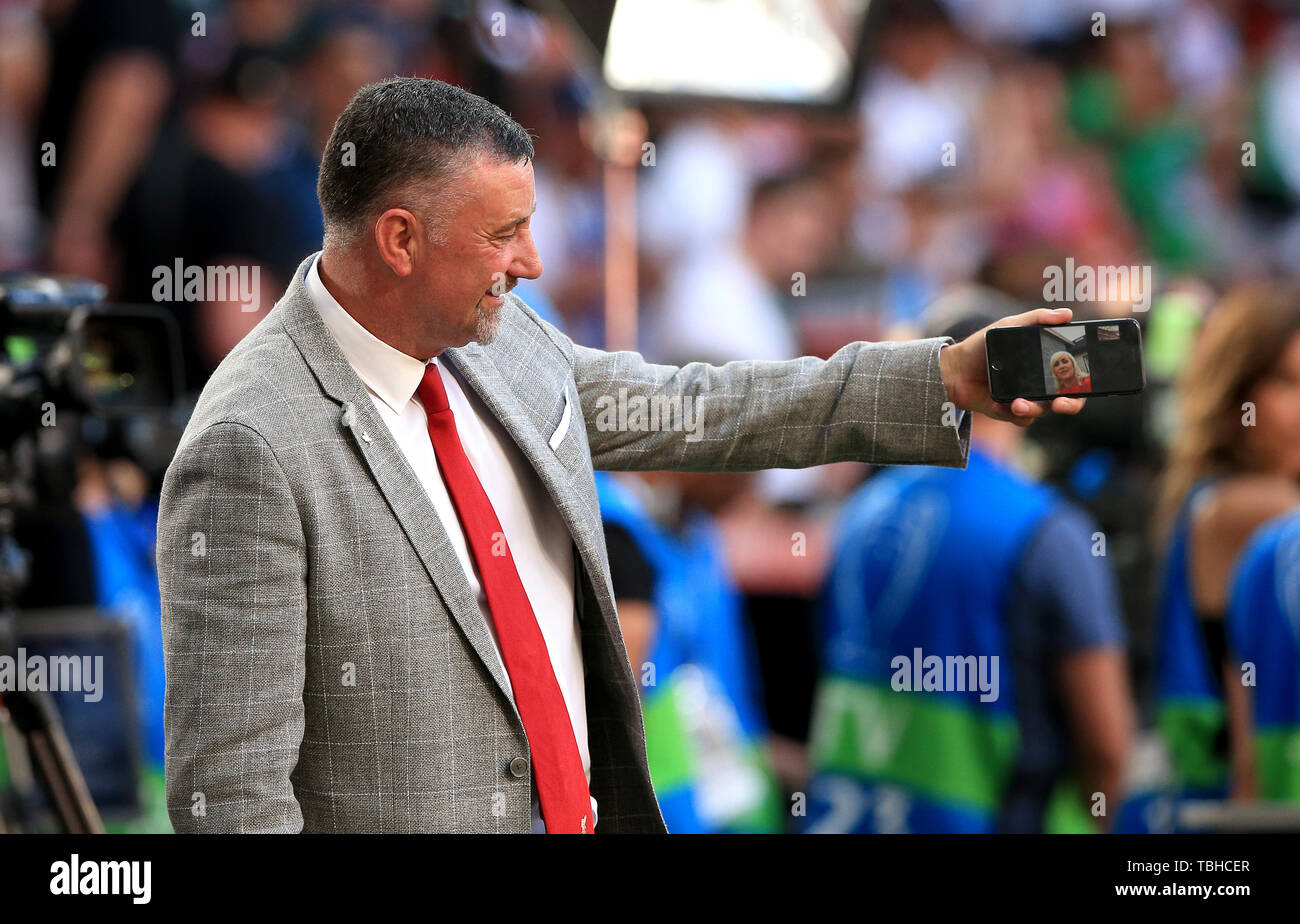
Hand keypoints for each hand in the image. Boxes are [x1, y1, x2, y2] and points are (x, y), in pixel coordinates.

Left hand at [938, 306, 1085, 426]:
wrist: (954, 368)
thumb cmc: (983, 346)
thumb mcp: (1009, 325)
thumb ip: (1037, 318)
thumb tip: (1067, 314)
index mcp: (1044, 365)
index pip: (1073, 375)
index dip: (1085, 380)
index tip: (1087, 380)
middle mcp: (1040, 384)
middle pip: (1067, 400)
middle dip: (1070, 404)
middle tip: (1061, 403)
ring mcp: (1025, 399)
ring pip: (1042, 411)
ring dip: (1033, 409)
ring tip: (1017, 403)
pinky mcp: (1009, 412)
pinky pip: (1021, 419)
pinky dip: (1014, 414)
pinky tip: (1003, 404)